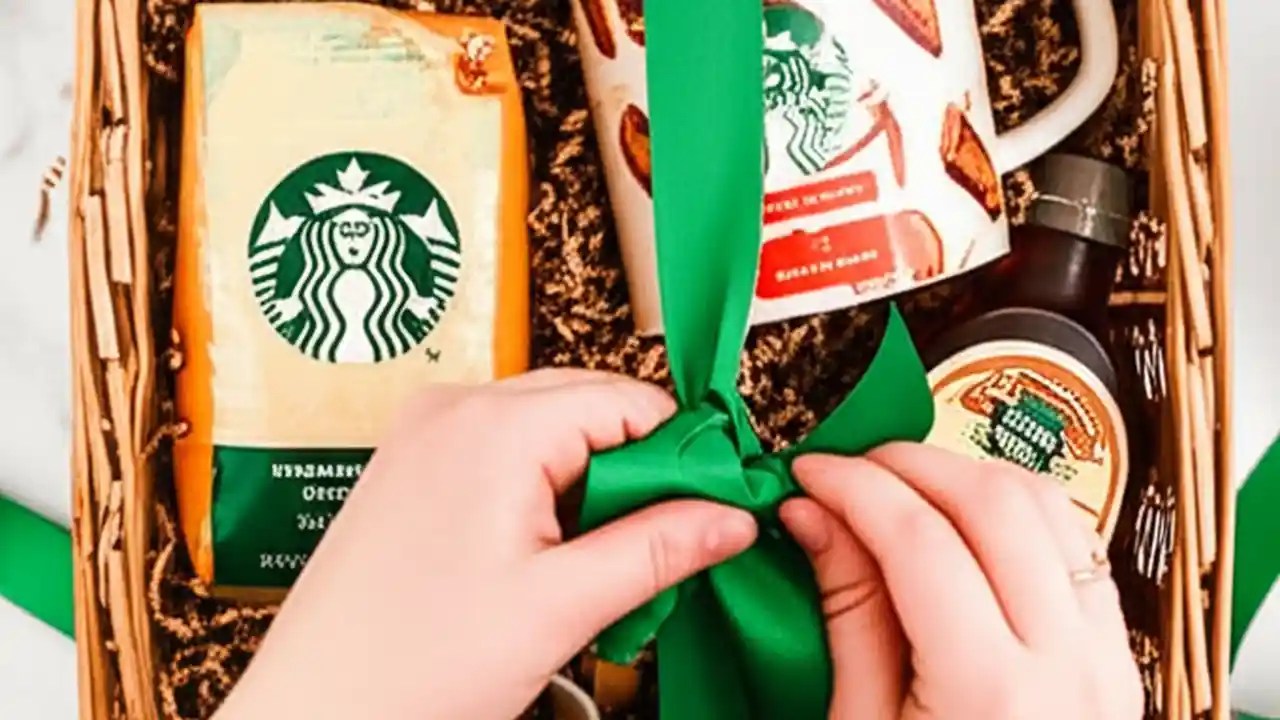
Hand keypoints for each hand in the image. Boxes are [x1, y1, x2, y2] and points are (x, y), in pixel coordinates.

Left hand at [216, 370, 757, 719]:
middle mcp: (455, 409)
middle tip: (672, 538)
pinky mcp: (412, 466)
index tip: (717, 503)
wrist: (312, 713)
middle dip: (641, 469)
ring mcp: (426, 434)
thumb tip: (730, 518)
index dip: (684, 451)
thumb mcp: (560, 607)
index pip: (629, 400)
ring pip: (550, 431)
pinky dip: (545, 490)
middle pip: (590, 408)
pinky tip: (554, 553)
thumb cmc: (412, 668)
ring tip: (604, 563)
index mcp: (496, 426)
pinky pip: (505, 452)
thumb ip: (658, 550)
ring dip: (593, 484)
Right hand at [780, 443, 1141, 719]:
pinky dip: (1013, 511)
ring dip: (965, 475)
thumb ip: (848, 612)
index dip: (854, 487)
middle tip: (850, 469)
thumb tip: (814, 517)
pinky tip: (962, 522)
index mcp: (989, 693)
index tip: (809, 473)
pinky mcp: (1114, 655)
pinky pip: (1073, 543)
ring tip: (901, 487)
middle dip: (910, 463)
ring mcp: (1104, 657)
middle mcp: (1067, 665)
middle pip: (993, 502)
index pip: (920, 538)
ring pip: (1046, 505)